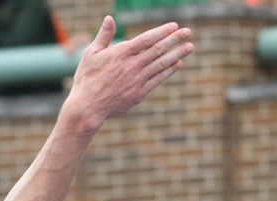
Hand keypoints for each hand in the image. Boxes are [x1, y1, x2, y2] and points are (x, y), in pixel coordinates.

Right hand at [65, 17, 193, 130]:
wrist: (87, 107)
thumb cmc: (86, 79)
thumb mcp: (91, 54)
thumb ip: (104, 36)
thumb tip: (109, 18)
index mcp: (121, 53)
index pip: (147, 39)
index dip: (162, 31)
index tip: (174, 26)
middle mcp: (132, 65)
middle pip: (158, 49)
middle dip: (175, 39)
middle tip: (188, 32)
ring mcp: (137, 80)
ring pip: (162, 64)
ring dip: (177, 54)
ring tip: (190, 47)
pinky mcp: (139, 93)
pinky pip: (158, 79)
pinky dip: (169, 71)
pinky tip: (177, 64)